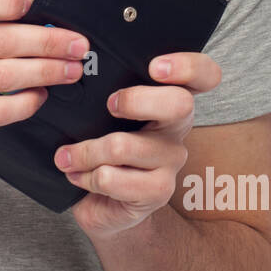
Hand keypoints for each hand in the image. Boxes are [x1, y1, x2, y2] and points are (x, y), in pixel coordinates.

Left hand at [53, 52, 221, 238]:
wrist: (105, 203)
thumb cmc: (103, 149)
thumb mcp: (103, 115)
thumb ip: (103, 92)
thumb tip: (74, 74)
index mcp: (169, 97)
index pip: (203, 75)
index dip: (188, 67)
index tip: (155, 67)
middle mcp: (178, 127)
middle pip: (178, 104)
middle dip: (135, 100)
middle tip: (109, 105)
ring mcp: (171, 160)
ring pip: (123, 145)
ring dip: (85, 152)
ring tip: (67, 157)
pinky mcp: (158, 190)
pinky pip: (112, 178)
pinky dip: (85, 176)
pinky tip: (78, 177)